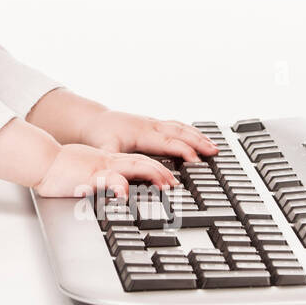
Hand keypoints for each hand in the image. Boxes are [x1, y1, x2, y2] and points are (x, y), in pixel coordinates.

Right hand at [32, 143, 178, 198]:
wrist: (41, 160)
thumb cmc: (59, 170)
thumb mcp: (85, 175)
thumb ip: (99, 182)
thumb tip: (110, 193)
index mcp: (107, 161)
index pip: (137, 160)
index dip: (155, 168)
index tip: (168, 179)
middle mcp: (108, 162)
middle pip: (141, 162)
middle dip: (162, 172)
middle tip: (176, 184)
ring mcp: (100, 167)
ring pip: (132, 166)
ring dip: (152, 174)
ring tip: (165, 185)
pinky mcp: (89, 175)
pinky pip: (108, 179)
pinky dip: (119, 185)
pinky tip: (126, 193)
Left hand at [79, 110, 218, 162]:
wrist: (90, 119)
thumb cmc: (98, 136)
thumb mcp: (104, 152)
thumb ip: (114, 168)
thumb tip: (121, 185)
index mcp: (141, 133)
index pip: (168, 142)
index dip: (183, 151)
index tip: (197, 162)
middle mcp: (150, 125)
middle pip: (179, 132)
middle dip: (198, 142)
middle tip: (214, 153)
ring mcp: (152, 122)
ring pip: (180, 127)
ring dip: (198, 136)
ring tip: (213, 147)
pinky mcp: (153, 122)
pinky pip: (176, 125)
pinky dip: (190, 132)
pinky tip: (198, 138)